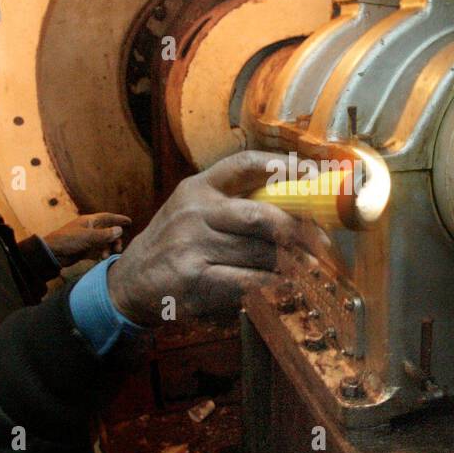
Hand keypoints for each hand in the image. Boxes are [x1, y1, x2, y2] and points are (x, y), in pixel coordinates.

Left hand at [43, 212, 130, 266]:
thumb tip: (120, 230)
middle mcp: (90, 229)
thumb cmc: (69, 240)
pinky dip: (102, 255)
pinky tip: (102, 260)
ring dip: (108, 249)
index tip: (130, 222)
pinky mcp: (85, 250)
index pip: (107, 217)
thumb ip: (105, 234)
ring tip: (106, 256)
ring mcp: (87, 240)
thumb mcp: (88, 237)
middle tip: (118, 249)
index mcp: (90, 221)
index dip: (118, 219)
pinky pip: (98, 251)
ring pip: (104, 243)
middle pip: (108, 232)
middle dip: (114, 240)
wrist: (52, 253)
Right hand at [105, 151, 302, 325]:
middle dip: (299, 231)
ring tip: (308, 269)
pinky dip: (272, 286)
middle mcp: (195, 212)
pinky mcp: (195, 281)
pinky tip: (283, 288)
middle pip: (262, 216)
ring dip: (291, 264)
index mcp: (199, 188)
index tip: (314, 176)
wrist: (131, 282)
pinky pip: (248, 282)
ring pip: (260, 253)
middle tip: (322, 244)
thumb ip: (235, 201)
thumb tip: (298, 204)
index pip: (246, 164)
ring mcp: (193, 247)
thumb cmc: (175, 242)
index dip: (285, 167)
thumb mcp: (195, 209)